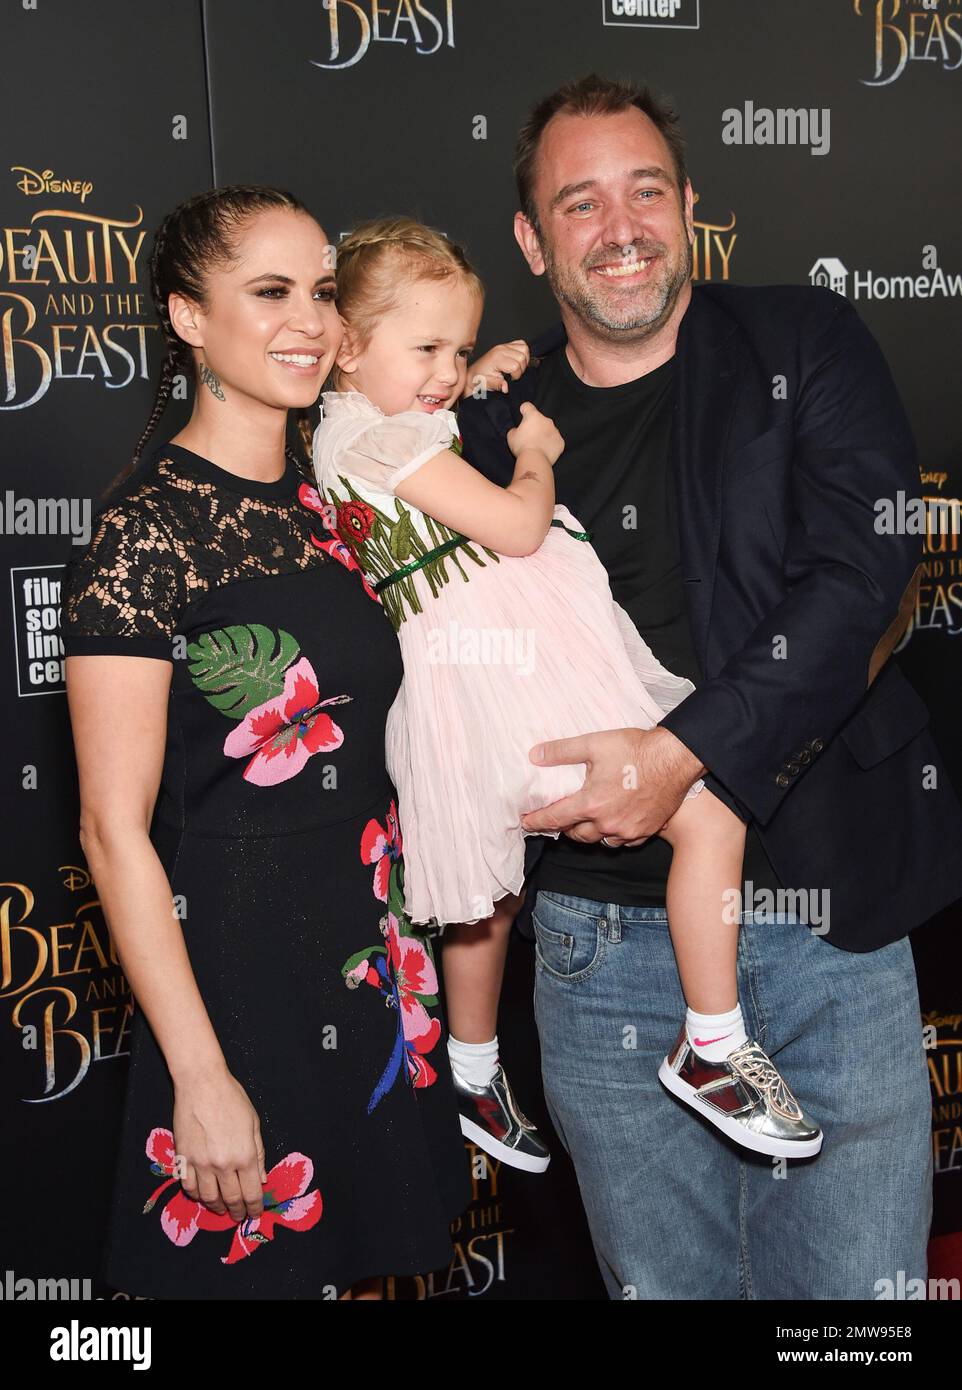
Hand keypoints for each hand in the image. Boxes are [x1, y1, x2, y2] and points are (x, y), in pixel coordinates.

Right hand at [173, 1068, 267, 1222]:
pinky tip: (202, 1195)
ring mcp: (201, 1163)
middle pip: (231, 1199)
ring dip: (216, 1207)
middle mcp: (223, 1164)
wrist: (201, 1084)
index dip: (255, 1207)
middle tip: (240, 1217)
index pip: (252, 1192)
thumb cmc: (232, 1099)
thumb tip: (262, 1179)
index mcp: (245, 1155)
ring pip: (208, 1197)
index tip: (255, 1214)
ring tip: (221, 1209)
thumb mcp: (253, 1123)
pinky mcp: (183, 1158)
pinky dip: (196, 1195)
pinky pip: (188, 1186)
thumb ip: (259, 1153)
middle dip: (237, 1212)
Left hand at [463, 339, 528, 397]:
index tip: (510, 379)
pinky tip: (516, 360)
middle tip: (512, 374)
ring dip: (523, 360)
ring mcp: (504, 346)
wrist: (475, 373)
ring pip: (524, 349)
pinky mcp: (507, 345)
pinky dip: (523, 352)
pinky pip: (522, 344)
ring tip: (515, 368)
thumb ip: (498, 385)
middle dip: (521, 368)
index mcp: (496, 358)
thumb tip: (506, 387)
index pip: (516, 365)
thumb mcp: (488, 384)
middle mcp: (501, 349)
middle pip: (522, 357)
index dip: (516, 375)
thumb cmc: (480, 378)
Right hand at [507, 401, 564, 465]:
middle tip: (530, 436)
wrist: (535, 460)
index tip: (522, 415)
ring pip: (549, 430)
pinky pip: (555, 440)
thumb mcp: (511, 436)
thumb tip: (518, 430)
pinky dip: (551, 444)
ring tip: (538, 445)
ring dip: (544, 434)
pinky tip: (545, 451)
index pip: (527, 406)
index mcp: (533, 416)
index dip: (524, 410)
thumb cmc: (521, 446)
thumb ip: (515, 430)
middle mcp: (547, 420)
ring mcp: (555, 431)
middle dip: (535, 425)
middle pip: (540, 419)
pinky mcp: (561, 442)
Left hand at [520, 726, 705, 844]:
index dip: (537, 820)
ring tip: (585, 820)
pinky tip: (612, 823)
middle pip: (576, 835)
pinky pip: (623, 842)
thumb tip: (535, 755)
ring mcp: (628, 830)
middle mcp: (608, 823)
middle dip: (565, 828)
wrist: (676, 758)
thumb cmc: (636, 750)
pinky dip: (613, 835)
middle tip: (560, 817)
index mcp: (591, 803)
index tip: (527, 822)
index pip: (555, 818)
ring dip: (589, 833)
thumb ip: (561, 752)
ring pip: (600, 841)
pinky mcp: (646, 831)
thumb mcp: (594, 743)